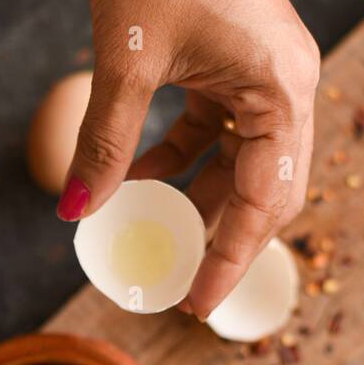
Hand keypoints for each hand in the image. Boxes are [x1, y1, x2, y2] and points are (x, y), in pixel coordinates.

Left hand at [60, 0, 319, 318]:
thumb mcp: (126, 62)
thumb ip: (104, 142)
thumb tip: (77, 210)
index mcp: (281, 88)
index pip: (266, 199)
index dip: (231, 258)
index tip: (195, 302)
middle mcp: (286, 84)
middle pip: (266, 187)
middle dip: (222, 237)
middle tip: (182, 285)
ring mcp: (264, 73)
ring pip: (241, 162)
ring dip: (198, 200)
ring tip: (158, 240)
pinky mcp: (236, 63)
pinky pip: (218, 129)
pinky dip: (181, 157)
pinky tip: (140, 179)